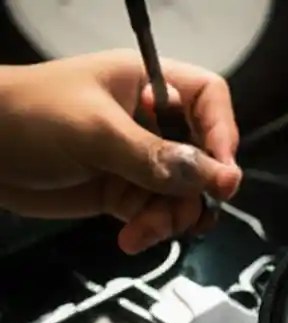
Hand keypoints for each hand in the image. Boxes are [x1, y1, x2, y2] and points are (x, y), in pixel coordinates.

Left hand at [0, 50, 241, 252]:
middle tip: (186, 213)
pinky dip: (150, 230)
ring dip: (171, 218)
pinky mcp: (122, 190)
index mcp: (148, 84)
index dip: (223, 133)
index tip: (223, 173)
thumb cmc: (29, 117)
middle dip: (196, 190)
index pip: (209, 99)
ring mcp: (138, 158)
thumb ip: (158, 158)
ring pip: (183, 193)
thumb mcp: (98, 133)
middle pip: (204, 155)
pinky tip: (130, 238)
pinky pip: (156, 213)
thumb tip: (217, 177)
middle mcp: (150, 120)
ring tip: (144, 231)